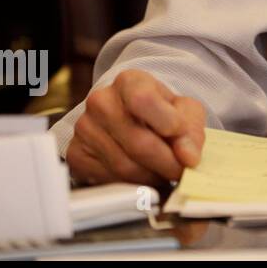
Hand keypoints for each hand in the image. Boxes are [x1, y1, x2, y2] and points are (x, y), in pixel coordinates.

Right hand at [66, 70, 205, 186]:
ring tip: (164, 174)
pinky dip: (131, 185)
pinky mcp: (75, 155)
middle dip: (166, 164)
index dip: (168, 125)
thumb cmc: (162, 112)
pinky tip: (143, 178)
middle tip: (182, 173)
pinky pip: (107, 180)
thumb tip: (188, 157)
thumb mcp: (186, 112)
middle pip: (138, 142)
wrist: (133, 119)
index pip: (144, 101)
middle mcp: (101, 101)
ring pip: (125, 166)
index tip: (186, 145)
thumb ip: (191, 131)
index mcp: (130, 81)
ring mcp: (84, 128)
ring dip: (151, 177)